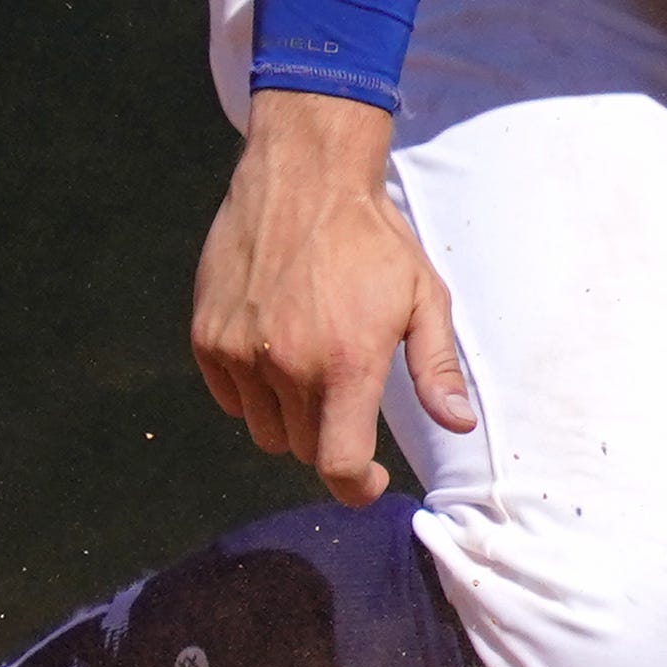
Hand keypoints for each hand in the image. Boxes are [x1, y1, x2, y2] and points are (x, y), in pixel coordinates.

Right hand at [192, 89, 468, 505]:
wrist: (303, 178)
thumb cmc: (374, 239)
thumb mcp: (425, 299)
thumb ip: (437, 370)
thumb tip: (460, 426)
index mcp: (346, 365)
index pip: (339, 465)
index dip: (357, 488)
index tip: (370, 481)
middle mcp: (286, 367)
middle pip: (303, 451)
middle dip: (330, 439)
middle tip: (348, 396)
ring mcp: (238, 354)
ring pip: (264, 431)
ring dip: (291, 418)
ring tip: (313, 368)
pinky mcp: (206, 338)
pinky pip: (230, 399)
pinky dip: (253, 393)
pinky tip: (277, 351)